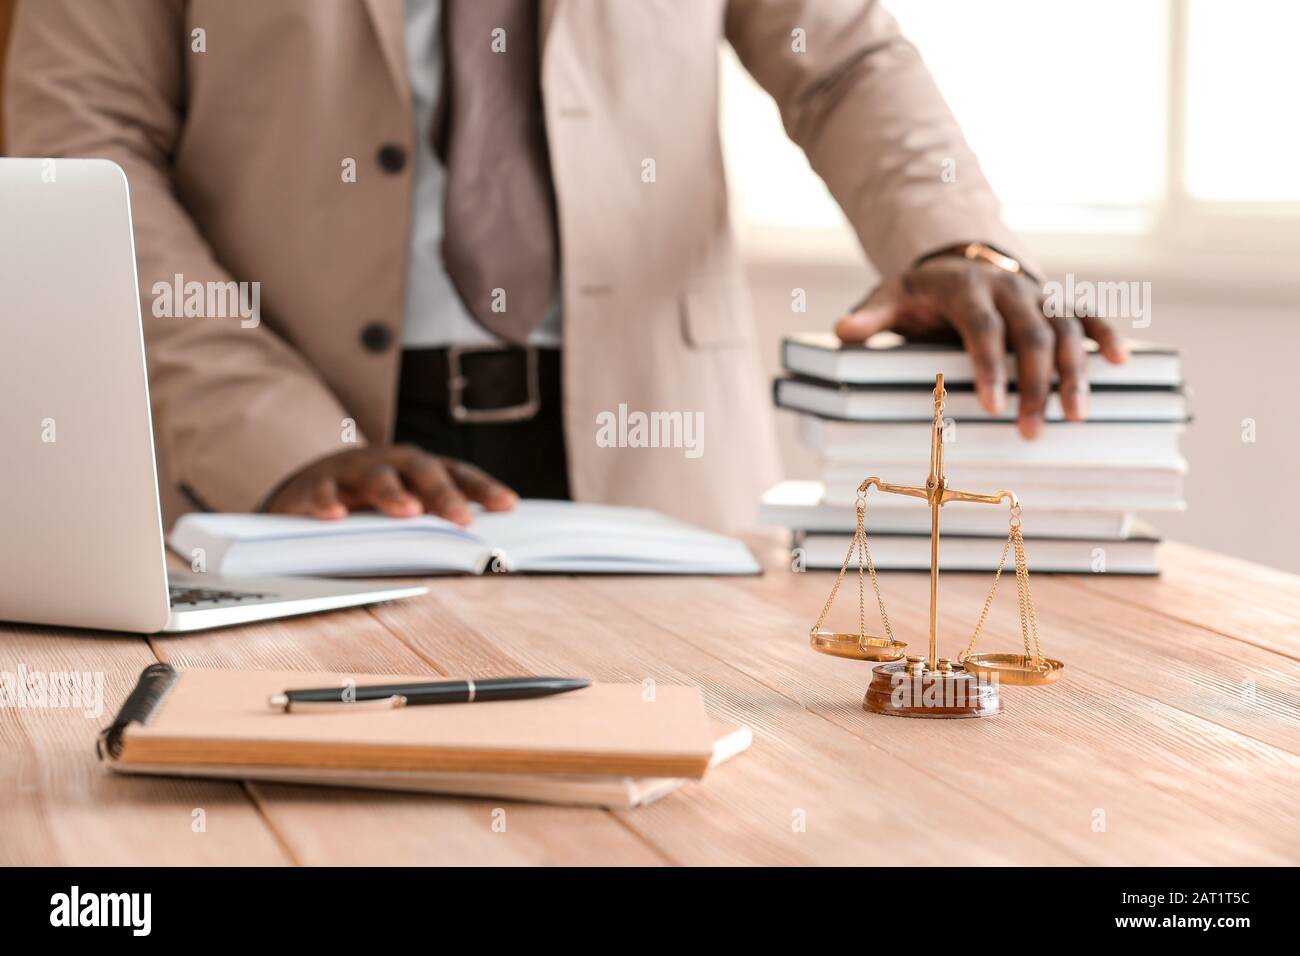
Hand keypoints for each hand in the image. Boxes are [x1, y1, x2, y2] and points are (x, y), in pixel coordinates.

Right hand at [264, 445, 517, 524]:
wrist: (308, 486)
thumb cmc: (371, 501)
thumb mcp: (405, 504)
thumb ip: (435, 520)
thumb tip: (479, 551)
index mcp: (419, 469)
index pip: (457, 473)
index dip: (483, 488)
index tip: (508, 505)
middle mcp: (391, 462)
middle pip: (423, 472)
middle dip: (444, 494)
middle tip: (463, 519)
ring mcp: (353, 470)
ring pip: (377, 477)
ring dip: (394, 494)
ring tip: (409, 513)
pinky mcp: (316, 483)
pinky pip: (323, 491)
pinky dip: (328, 501)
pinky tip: (335, 516)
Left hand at [834, 257, 1128, 437]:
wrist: (958, 260)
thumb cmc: (922, 292)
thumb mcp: (890, 296)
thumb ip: (871, 315)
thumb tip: (844, 330)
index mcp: (967, 288)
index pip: (983, 327)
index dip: (991, 365)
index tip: (994, 405)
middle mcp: (1010, 288)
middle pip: (1032, 334)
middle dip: (1036, 383)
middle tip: (1033, 429)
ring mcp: (1038, 294)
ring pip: (1067, 328)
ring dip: (1076, 372)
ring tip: (1077, 415)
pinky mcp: (1059, 302)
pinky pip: (1089, 314)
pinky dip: (1108, 334)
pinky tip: (1123, 363)